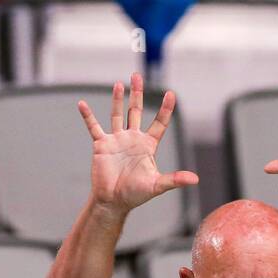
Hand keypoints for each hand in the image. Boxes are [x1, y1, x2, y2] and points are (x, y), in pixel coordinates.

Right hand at [77, 73, 197, 213]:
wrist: (113, 201)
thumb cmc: (135, 194)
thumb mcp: (157, 185)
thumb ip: (175, 180)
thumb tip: (195, 180)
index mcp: (147, 145)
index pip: (159, 123)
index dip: (165, 109)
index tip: (171, 94)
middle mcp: (132, 139)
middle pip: (136, 111)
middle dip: (137, 94)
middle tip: (137, 76)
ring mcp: (117, 140)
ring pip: (117, 114)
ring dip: (117, 99)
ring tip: (119, 84)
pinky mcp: (102, 145)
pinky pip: (94, 127)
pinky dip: (87, 116)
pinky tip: (82, 104)